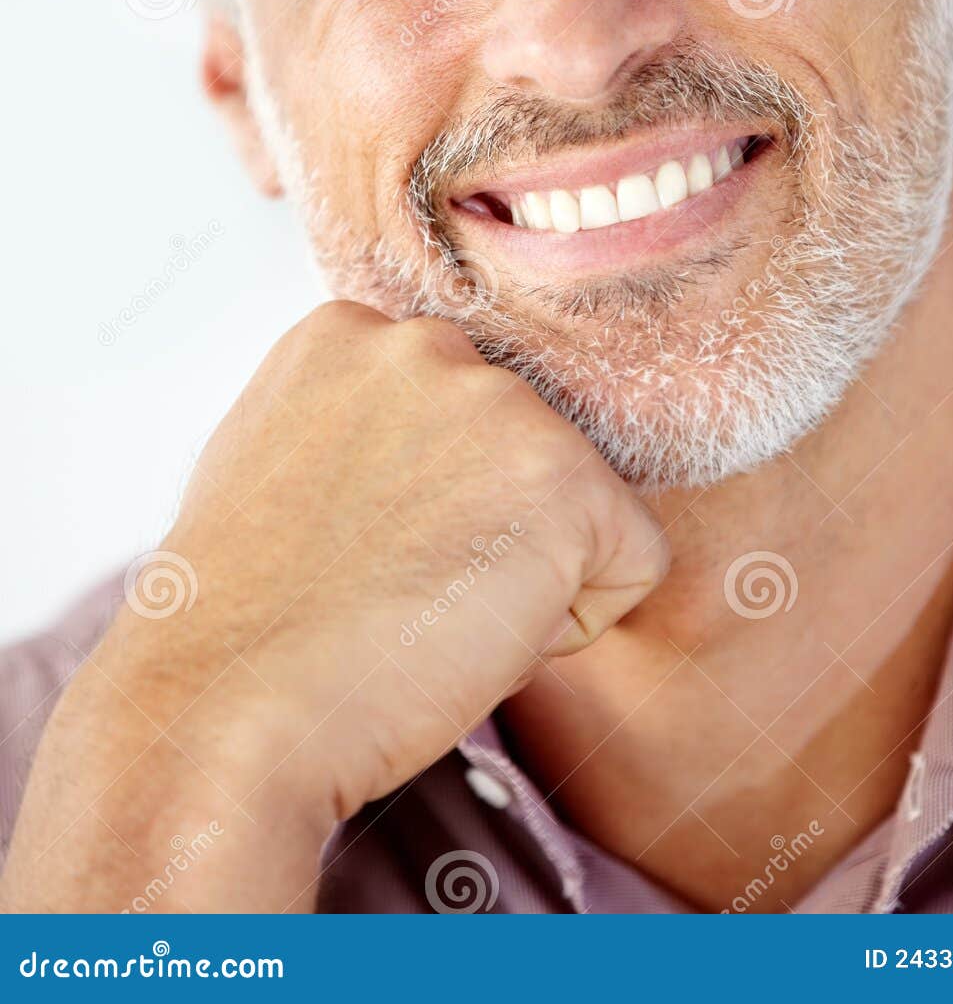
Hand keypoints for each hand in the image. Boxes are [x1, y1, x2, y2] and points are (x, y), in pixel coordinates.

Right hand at [0, 303, 667, 911]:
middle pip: (522, 457)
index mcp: (348, 333)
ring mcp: (499, 401)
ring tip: (419, 613)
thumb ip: (361, 427)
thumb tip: (428, 455)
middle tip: (387, 591)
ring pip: (577, 510)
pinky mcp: (564, 474)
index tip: (353, 553)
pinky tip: (471, 637)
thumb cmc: (244, 628)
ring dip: (523, 578)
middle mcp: (428, 342)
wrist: (223, 715)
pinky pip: (633, 562)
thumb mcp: (280, 468)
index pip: (459, 419)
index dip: (424, 509)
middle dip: (483, 533)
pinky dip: (575, 624)